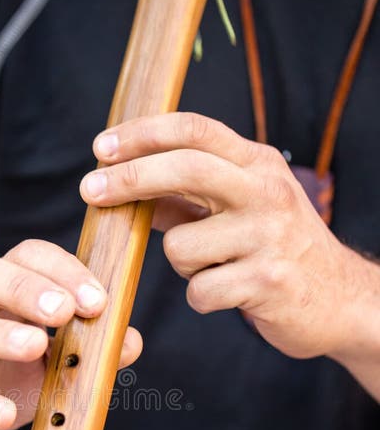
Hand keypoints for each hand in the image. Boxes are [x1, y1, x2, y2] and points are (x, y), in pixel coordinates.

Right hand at [0, 239, 141, 429]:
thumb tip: (131, 341)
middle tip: (64, 310)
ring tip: (35, 346)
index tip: (98, 299)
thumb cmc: (2, 374)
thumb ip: (91, 350)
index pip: (28, 257)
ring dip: (2, 334)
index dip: (62, 271)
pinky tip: (3, 415)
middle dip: (28, 290)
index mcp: (2, 288)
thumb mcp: (51, 361)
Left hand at [80, 111, 370, 360]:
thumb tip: (125, 186)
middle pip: (187, 167)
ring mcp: (271, 236)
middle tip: (89, 191)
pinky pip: (199, 291)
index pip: (195, 130)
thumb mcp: (241, 208)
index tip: (100, 148)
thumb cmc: (277, 249)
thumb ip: (188, 196)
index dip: (143, 134)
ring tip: (215, 269)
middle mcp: (267, 192)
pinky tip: (230, 295)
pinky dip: (202, 298)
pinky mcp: (269, 282)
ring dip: (183, 265)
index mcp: (258, 164)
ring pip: (181, 247)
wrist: (340, 299)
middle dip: (130, 178)